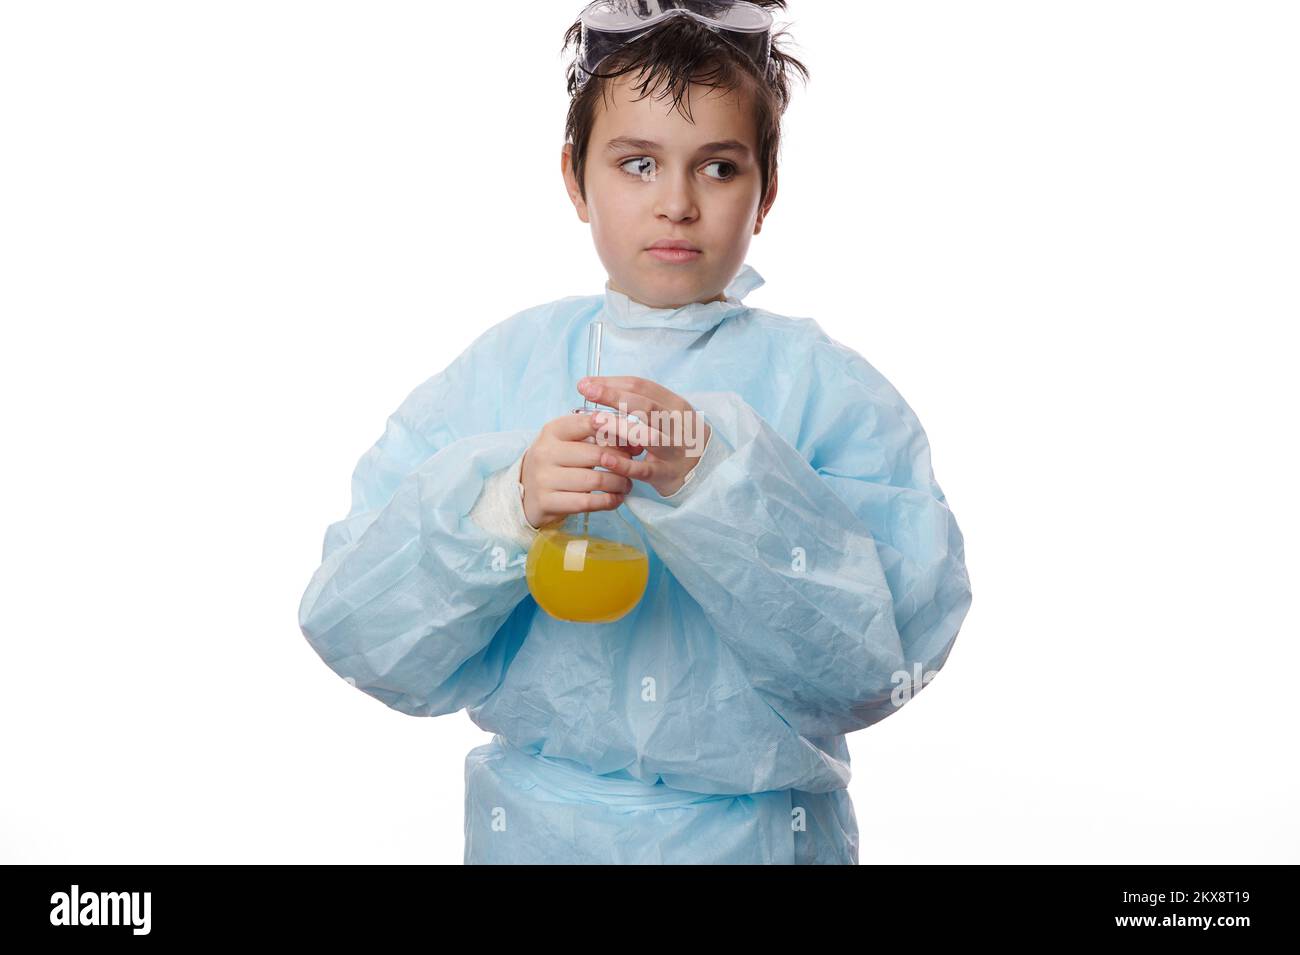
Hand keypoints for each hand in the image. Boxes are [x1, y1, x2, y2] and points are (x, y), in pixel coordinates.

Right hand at [520, 411, 638, 527]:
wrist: (526, 489)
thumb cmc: (558, 461)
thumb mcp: (571, 442)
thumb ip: (601, 439)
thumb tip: (636, 444)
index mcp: (553, 430)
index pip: (590, 423)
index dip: (618, 431)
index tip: (635, 440)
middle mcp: (545, 452)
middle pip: (597, 455)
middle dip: (622, 463)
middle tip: (633, 468)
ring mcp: (543, 478)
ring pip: (595, 480)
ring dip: (618, 484)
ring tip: (626, 485)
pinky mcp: (546, 502)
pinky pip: (587, 502)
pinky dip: (608, 501)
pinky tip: (616, 499)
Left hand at [576, 376, 711, 497]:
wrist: (706, 470)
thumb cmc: (675, 437)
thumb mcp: (666, 414)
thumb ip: (639, 403)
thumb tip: (597, 389)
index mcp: (675, 404)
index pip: (642, 387)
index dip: (613, 383)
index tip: (586, 383)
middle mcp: (677, 424)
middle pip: (645, 406)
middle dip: (614, 396)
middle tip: (586, 391)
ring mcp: (673, 450)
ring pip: (647, 435)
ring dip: (619, 426)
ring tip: (594, 420)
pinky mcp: (666, 474)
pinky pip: (644, 469)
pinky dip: (624, 464)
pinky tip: (606, 458)